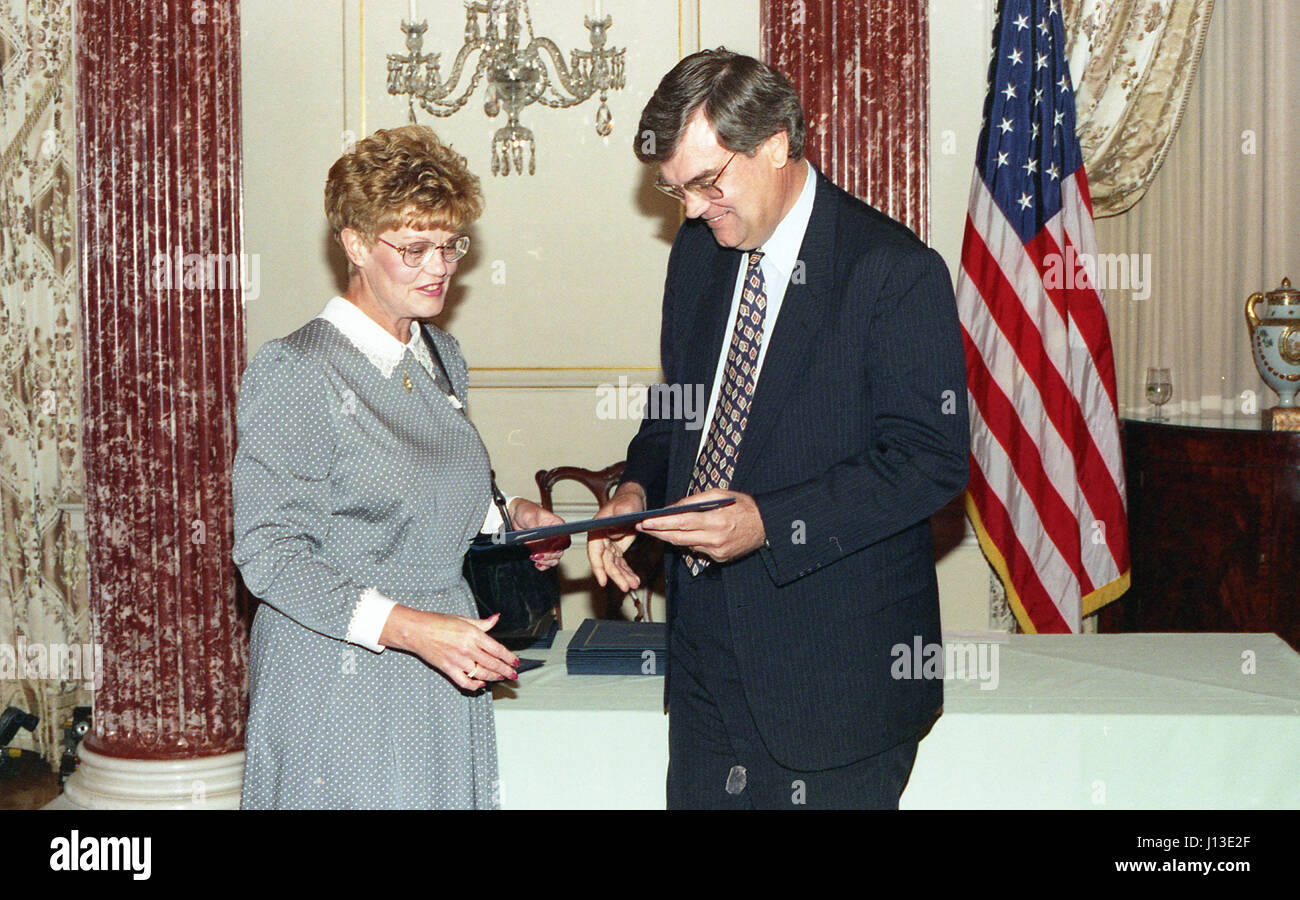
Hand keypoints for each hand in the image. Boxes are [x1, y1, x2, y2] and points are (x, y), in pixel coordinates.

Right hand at [379, 606, 519, 690]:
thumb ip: (482, 623)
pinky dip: (475, 686)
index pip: (497, 649)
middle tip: (514, 675)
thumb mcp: (463, 619)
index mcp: (473, 635)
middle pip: (493, 664)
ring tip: (501, 678)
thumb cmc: (438, 622)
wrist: (417, 630)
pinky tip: (481, 684)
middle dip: (506, 671)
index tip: (516, 662)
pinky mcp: (448, 669)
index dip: (509, 658)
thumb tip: (496, 618)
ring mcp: (458, 661)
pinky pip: (465, 682)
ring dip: (494, 677)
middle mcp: (467, 649)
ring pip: (482, 674)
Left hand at [508, 498, 568, 569]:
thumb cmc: (525, 511)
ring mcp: (549, 545)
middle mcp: (555, 536)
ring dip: (545, 561)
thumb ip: (536, 527)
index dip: (560, 545)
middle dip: (548, 555)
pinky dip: (542, 565)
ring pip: (554, 559)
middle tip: (537, 554)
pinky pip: (547, 563)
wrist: (514, 515)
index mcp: (557, 525)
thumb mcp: (530, 516)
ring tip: (534, 556)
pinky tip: (536, 562)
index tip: (551, 548)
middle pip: (560, 551)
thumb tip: (540, 537)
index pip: (565, 538)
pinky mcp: (542, 551)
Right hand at [586, 482, 646, 591]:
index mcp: (597, 530)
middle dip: (616, 576)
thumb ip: (620, 516)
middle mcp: (600, 540)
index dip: (598, 568)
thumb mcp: (626, 506)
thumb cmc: (626, 501)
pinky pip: (621, 564)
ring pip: (613, 566)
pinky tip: (634, 580)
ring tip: (633, 585)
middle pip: (606, 563)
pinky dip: (627, 572)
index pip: (594, 552)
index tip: (603, 581)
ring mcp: (608, 546)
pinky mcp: (617, 549)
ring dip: (623, 577)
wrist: (633, 500)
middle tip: (625, 586)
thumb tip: (614, 530)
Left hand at [636, 488, 765, 563]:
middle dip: (658, 532)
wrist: (766, 526)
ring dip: (670, 537)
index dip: (661, 523)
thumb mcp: (720, 494)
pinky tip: (682, 535)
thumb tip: (673, 507)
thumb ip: (695, 500)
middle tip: (642, 526)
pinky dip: (689, 541)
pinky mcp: (720, 559)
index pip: (681, 523)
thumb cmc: (743, 505)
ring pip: (686, 545)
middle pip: (679, 538)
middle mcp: (715, 539)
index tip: (645, 521)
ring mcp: (717, 552)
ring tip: (655, 529)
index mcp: (716, 521)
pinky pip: (698, 550)